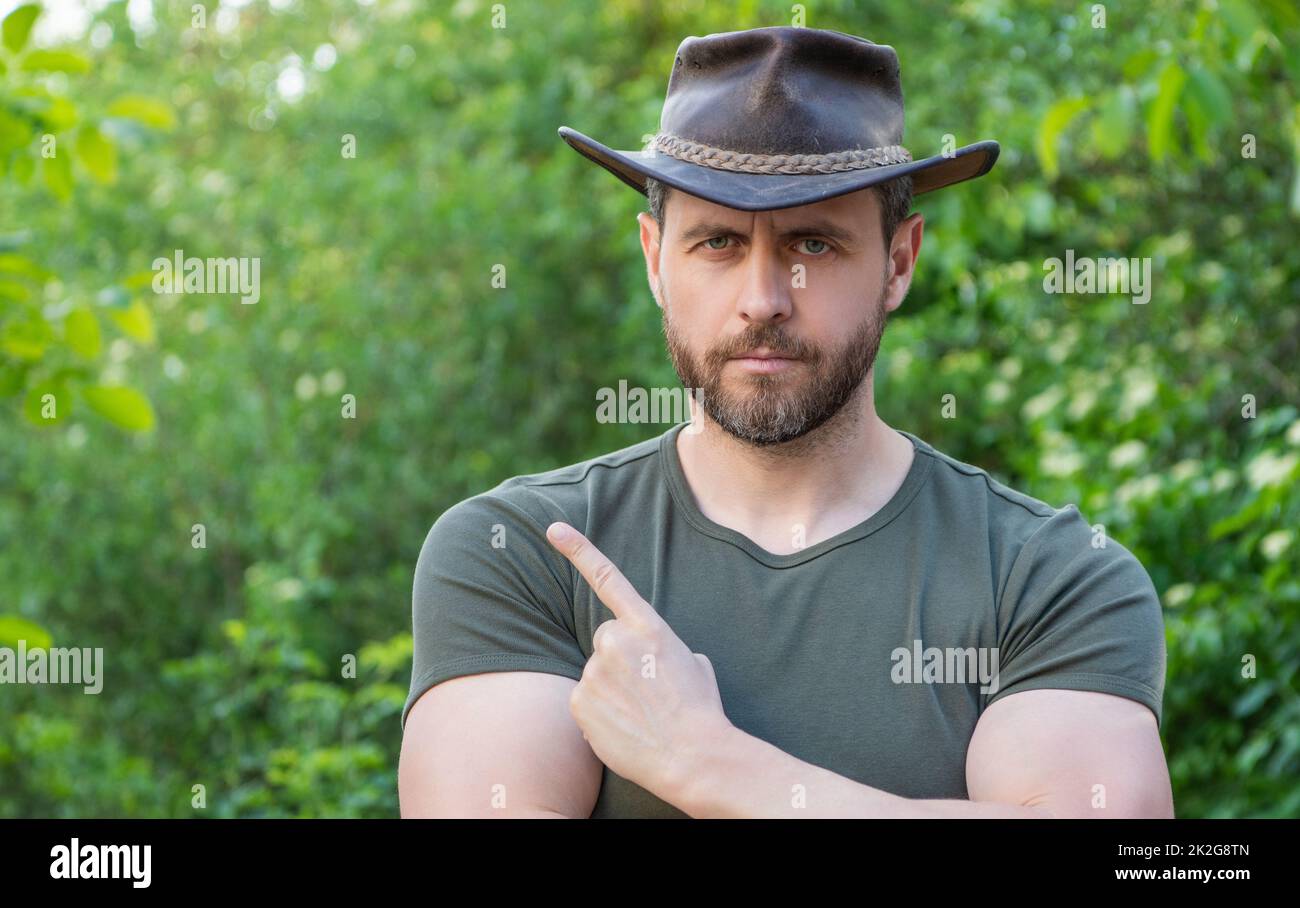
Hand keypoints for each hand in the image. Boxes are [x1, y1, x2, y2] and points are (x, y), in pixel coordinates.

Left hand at [545, 521, 731, 800]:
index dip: (579, 550)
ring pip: (595, 673)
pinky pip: (583, 701)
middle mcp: (617, 641)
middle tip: (647, 689)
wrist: (693, 756)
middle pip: (605, 639)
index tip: (553, 529)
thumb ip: (662, 647)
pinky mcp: (579, 700)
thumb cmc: (701, 711)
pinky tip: (624, 727)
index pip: (608, 578)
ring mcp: (595, 670)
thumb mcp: (693, 663)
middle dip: (619, 659)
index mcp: (649, 627)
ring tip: (640, 713)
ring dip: (611, 689)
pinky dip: (599, 713)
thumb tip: (648, 660)